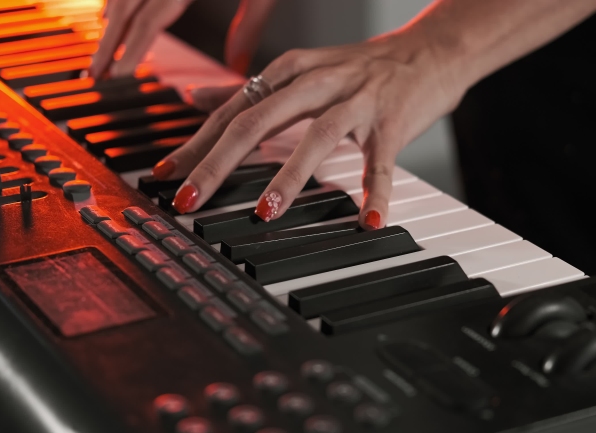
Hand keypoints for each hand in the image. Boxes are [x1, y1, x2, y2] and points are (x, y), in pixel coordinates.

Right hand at [90, 0, 276, 78]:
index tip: (120, 74)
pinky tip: (112, 12)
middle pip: (125, 6)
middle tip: (95, 72)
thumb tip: (239, 68)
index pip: (150, 19)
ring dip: (109, 19)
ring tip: (102, 49)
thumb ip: (249, 28)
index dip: (131, 49)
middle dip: (107, 41)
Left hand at [154, 30, 462, 229]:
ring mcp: (357, 101)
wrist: (429, 50)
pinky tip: (368, 219)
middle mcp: (318, 81)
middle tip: (191, 200)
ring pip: (318, 136)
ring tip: (266, 211)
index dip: (196, 144)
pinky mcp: (393, 121)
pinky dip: (376, 191)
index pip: (232, 110)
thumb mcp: (300, 69)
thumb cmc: (362, 66)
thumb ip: (248, 88)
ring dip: (289, 176)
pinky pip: (382, 161)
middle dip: (218, 163)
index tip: (165, 176)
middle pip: (258, 120)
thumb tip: (195, 99)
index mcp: (290, 71)